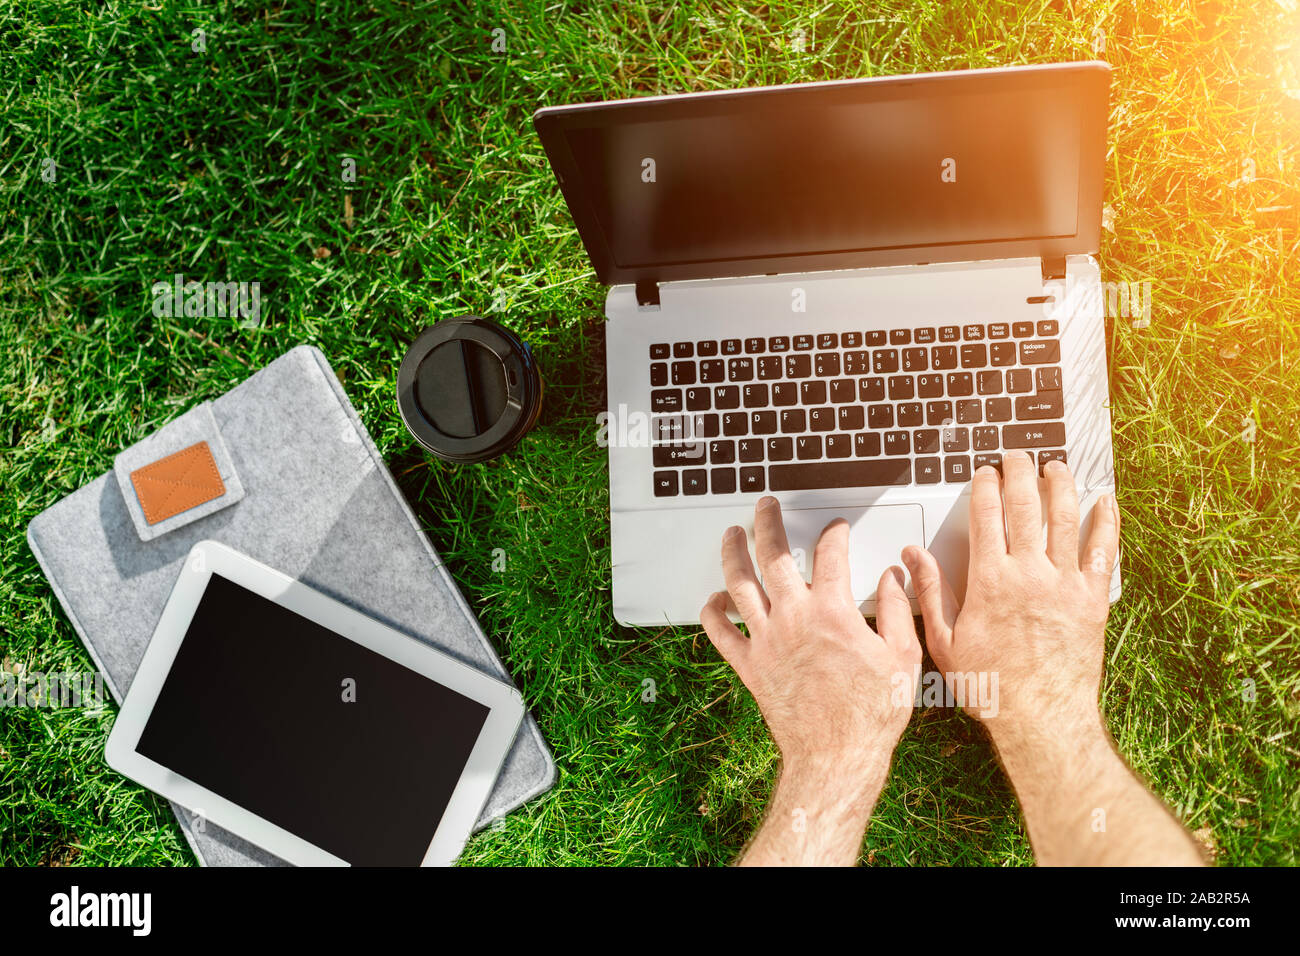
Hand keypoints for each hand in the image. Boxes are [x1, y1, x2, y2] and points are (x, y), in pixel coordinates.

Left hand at [700, 496, 921, 782]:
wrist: (837, 757)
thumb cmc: (871, 714)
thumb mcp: (903, 657)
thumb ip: (898, 610)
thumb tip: (894, 576)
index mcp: (833, 612)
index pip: (830, 555)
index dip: (834, 534)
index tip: (835, 528)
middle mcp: (793, 619)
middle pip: (773, 556)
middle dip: (767, 523)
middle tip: (765, 506)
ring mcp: (766, 641)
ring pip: (739, 585)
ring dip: (733, 554)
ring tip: (731, 534)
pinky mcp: (750, 666)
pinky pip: (720, 633)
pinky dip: (712, 613)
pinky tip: (713, 598)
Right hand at [900, 451, 1118, 740]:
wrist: (1041, 719)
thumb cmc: (991, 686)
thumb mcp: (943, 642)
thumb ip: (929, 592)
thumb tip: (912, 556)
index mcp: (989, 581)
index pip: (986, 517)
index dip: (985, 487)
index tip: (984, 472)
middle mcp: (1028, 574)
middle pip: (1025, 507)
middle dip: (1020, 473)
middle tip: (1017, 456)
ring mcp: (1064, 585)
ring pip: (1065, 519)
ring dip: (1061, 486)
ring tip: (1056, 466)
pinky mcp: (1092, 600)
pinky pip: (1103, 551)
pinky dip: (1106, 523)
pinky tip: (1106, 502)